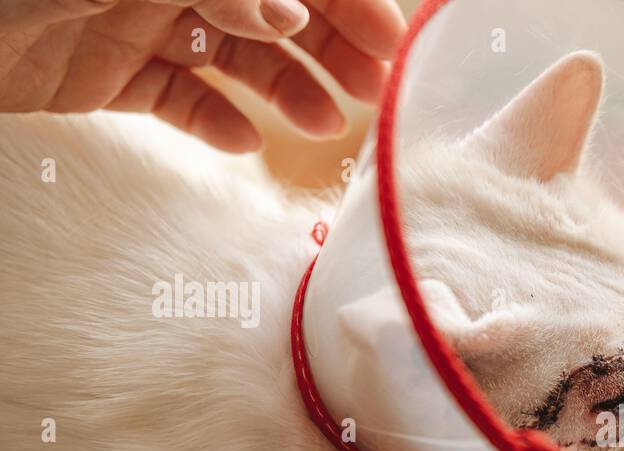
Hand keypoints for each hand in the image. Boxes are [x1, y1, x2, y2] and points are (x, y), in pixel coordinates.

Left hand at [0, 0, 405, 150]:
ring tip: (323, 124)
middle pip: (272, 7)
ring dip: (286, 88)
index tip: (395, 37)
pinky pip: (178, 97)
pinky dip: (214, 121)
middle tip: (377, 89)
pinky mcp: (105, 72)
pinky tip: (245, 142)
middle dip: (330, 42)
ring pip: (234, 55)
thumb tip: (287, 16)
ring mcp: (134, 19)